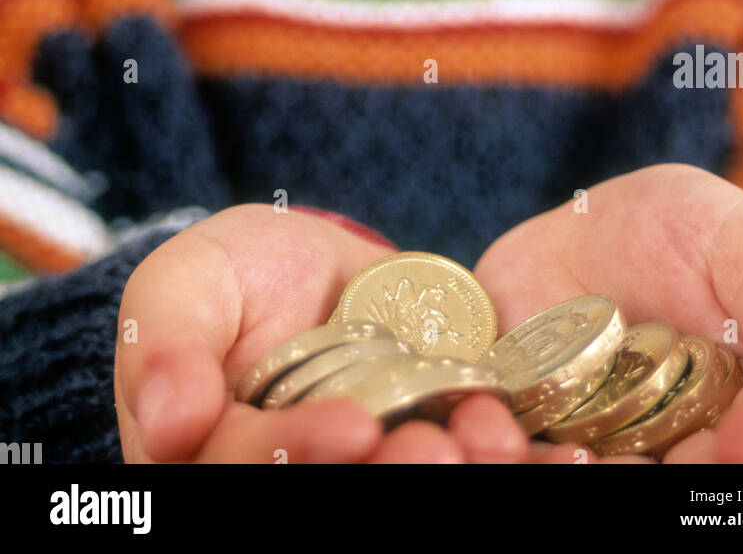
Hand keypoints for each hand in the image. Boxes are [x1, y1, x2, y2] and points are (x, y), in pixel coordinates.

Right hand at [114, 204, 530, 463]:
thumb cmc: (232, 281)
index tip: (354, 428)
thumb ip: (163, 348)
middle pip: (341, 492)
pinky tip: (556, 454)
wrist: (310, 272)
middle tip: (440, 451)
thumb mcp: (181, 287)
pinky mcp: (437, 451)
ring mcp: (373, 470)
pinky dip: (515, 463)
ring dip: (460, 474)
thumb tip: (167, 429)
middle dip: (397, 476)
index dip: (299, 456)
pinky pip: (473, 466)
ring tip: (494, 444)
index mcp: (222, 459)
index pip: (250, 471)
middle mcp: (300, 476)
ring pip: (410, 487)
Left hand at [472, 164, 742, 463]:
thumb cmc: (689, 235)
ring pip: (582, 485)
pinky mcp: (516, 434)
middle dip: (657, 481)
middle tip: (632, 464)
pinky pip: (501, 457)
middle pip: (681, 490)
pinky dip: (484, 448)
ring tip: (528, 449)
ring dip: (550, 476)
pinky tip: (478, 428)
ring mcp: (592, 456)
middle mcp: (675, 459)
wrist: (588, 226)